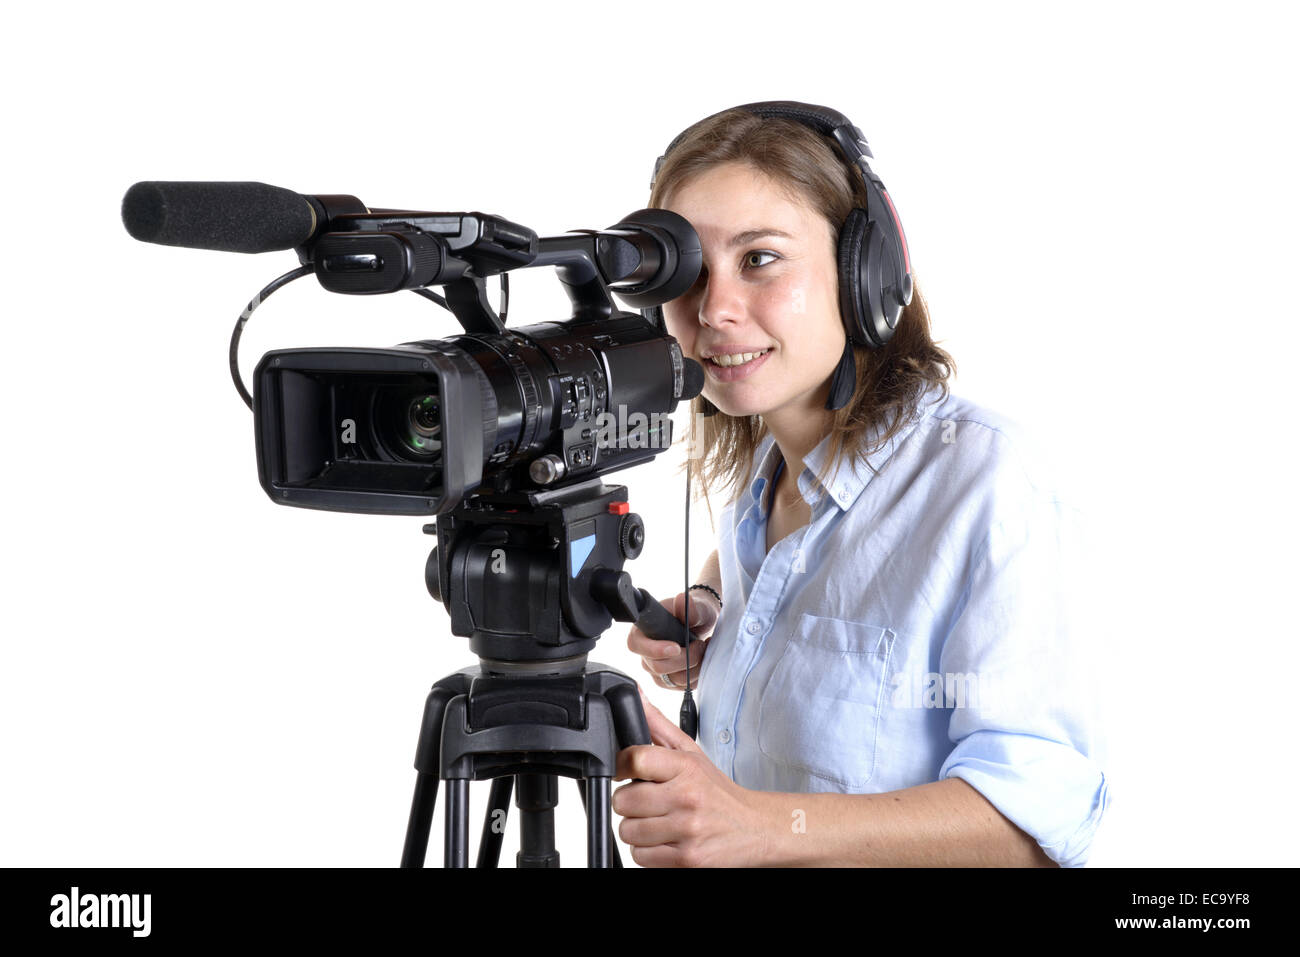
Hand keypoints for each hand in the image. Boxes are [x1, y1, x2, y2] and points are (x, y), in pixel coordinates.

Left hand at [613, 690, 769, 866]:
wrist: (756, 829)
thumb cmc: (718, 793)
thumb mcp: (692, 754)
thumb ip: (658, 725)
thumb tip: (635, 695)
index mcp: (686, 768)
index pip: (635, 759)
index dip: (621, 766)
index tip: (626, 771)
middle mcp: (687, 798)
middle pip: (623, 800)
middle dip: (629, 803)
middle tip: (647, 802)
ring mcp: (686, 831)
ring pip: (628, 831)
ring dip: (638, 830)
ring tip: (658, 823)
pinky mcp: (686, 860)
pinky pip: (640, 857)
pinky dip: (648, 853)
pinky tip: (665, 842)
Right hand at [627, 590, 717, 689]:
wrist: (702, 625)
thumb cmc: (694, 613)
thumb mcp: (696, 607)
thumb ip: (690, 606)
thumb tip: (682, 600)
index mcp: (642, 631)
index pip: (636, 645)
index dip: (655, 650)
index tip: (676, 647)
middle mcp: (645, 653)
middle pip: (658, 667)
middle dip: (685, 658)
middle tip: (699, 644)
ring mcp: (656, 670)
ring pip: (674, 679)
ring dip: (695, 667)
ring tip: (703, 649)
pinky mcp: (670, 681)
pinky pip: (684, 686)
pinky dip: (698, 675)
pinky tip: (703, 660)